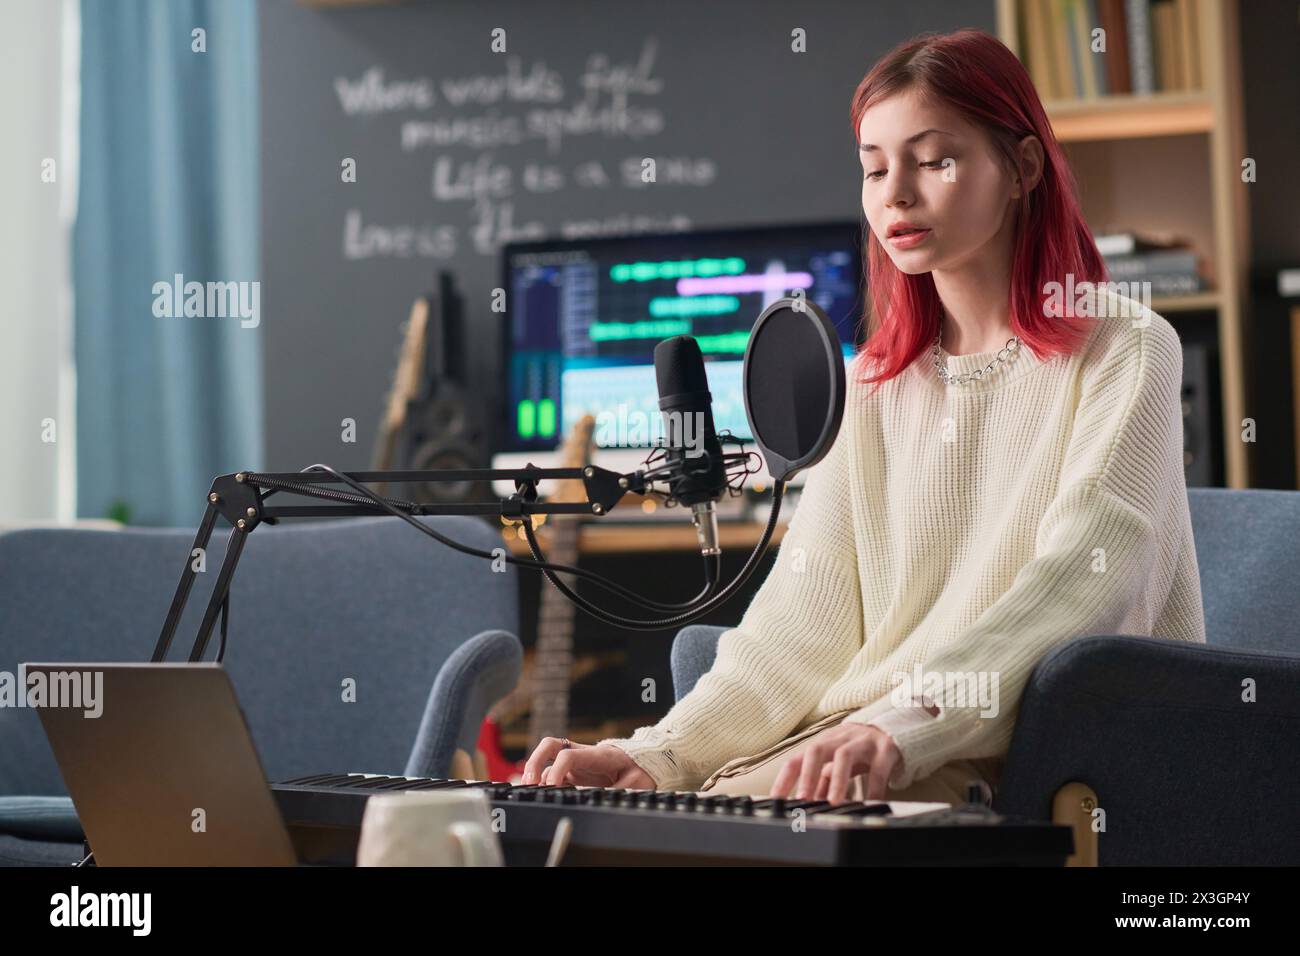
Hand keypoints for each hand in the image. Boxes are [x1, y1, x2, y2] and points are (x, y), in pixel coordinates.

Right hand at [520, 737, 656, 789]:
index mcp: (597, 755)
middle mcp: (583, 755)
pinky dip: (543, 780)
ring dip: (535, 771)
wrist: (645, 760)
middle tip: (529, 782)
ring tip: (529, 790)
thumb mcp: (638, 782)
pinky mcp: (574, 771)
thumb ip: (620, 792)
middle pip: (550, 745)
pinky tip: (540, 793)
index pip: (569, 755)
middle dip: (535, 761)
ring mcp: (577, 762)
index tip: (551, 787)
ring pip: (548, 758)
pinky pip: (553, 771)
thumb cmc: (641, 768)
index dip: (557, 770)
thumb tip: (602, 801)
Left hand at [770, 723, 903, 804]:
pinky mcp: (885, 750)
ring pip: (844, 755)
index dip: (783, 779)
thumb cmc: (854, 750)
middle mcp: (838, 739)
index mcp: (821, 744)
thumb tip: (805, 807)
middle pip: (816, 750)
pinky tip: (870, 804)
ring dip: (837, 780)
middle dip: (807, 775)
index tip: (776, 800)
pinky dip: (873, 788)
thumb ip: (820, 783)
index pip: (796, 759)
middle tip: (803, 800)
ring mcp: (861, 742)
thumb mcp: (834, 764)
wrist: (888, 730)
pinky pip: (878, 769)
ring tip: (834, 803)